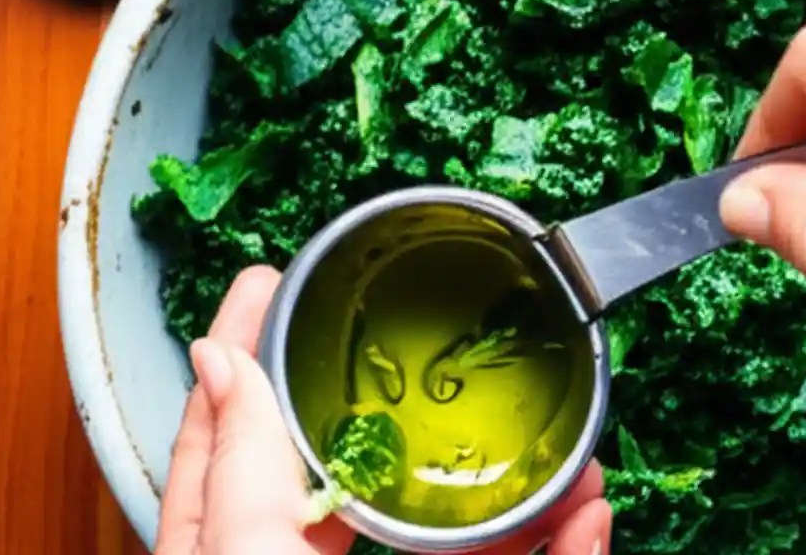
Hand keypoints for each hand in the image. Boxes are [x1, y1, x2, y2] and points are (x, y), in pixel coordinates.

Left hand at [156, 266, 612, 554]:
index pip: (227, 430)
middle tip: (438, 324)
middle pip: (356, 464)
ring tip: (558, 433)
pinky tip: (588, 512)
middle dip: (411, 398)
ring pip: (455, 525)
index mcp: (232, 549)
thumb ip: (240, 468)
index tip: (266, 277)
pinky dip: (564, 547)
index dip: (244, 347)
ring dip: (519, 478)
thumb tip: (217, 358)